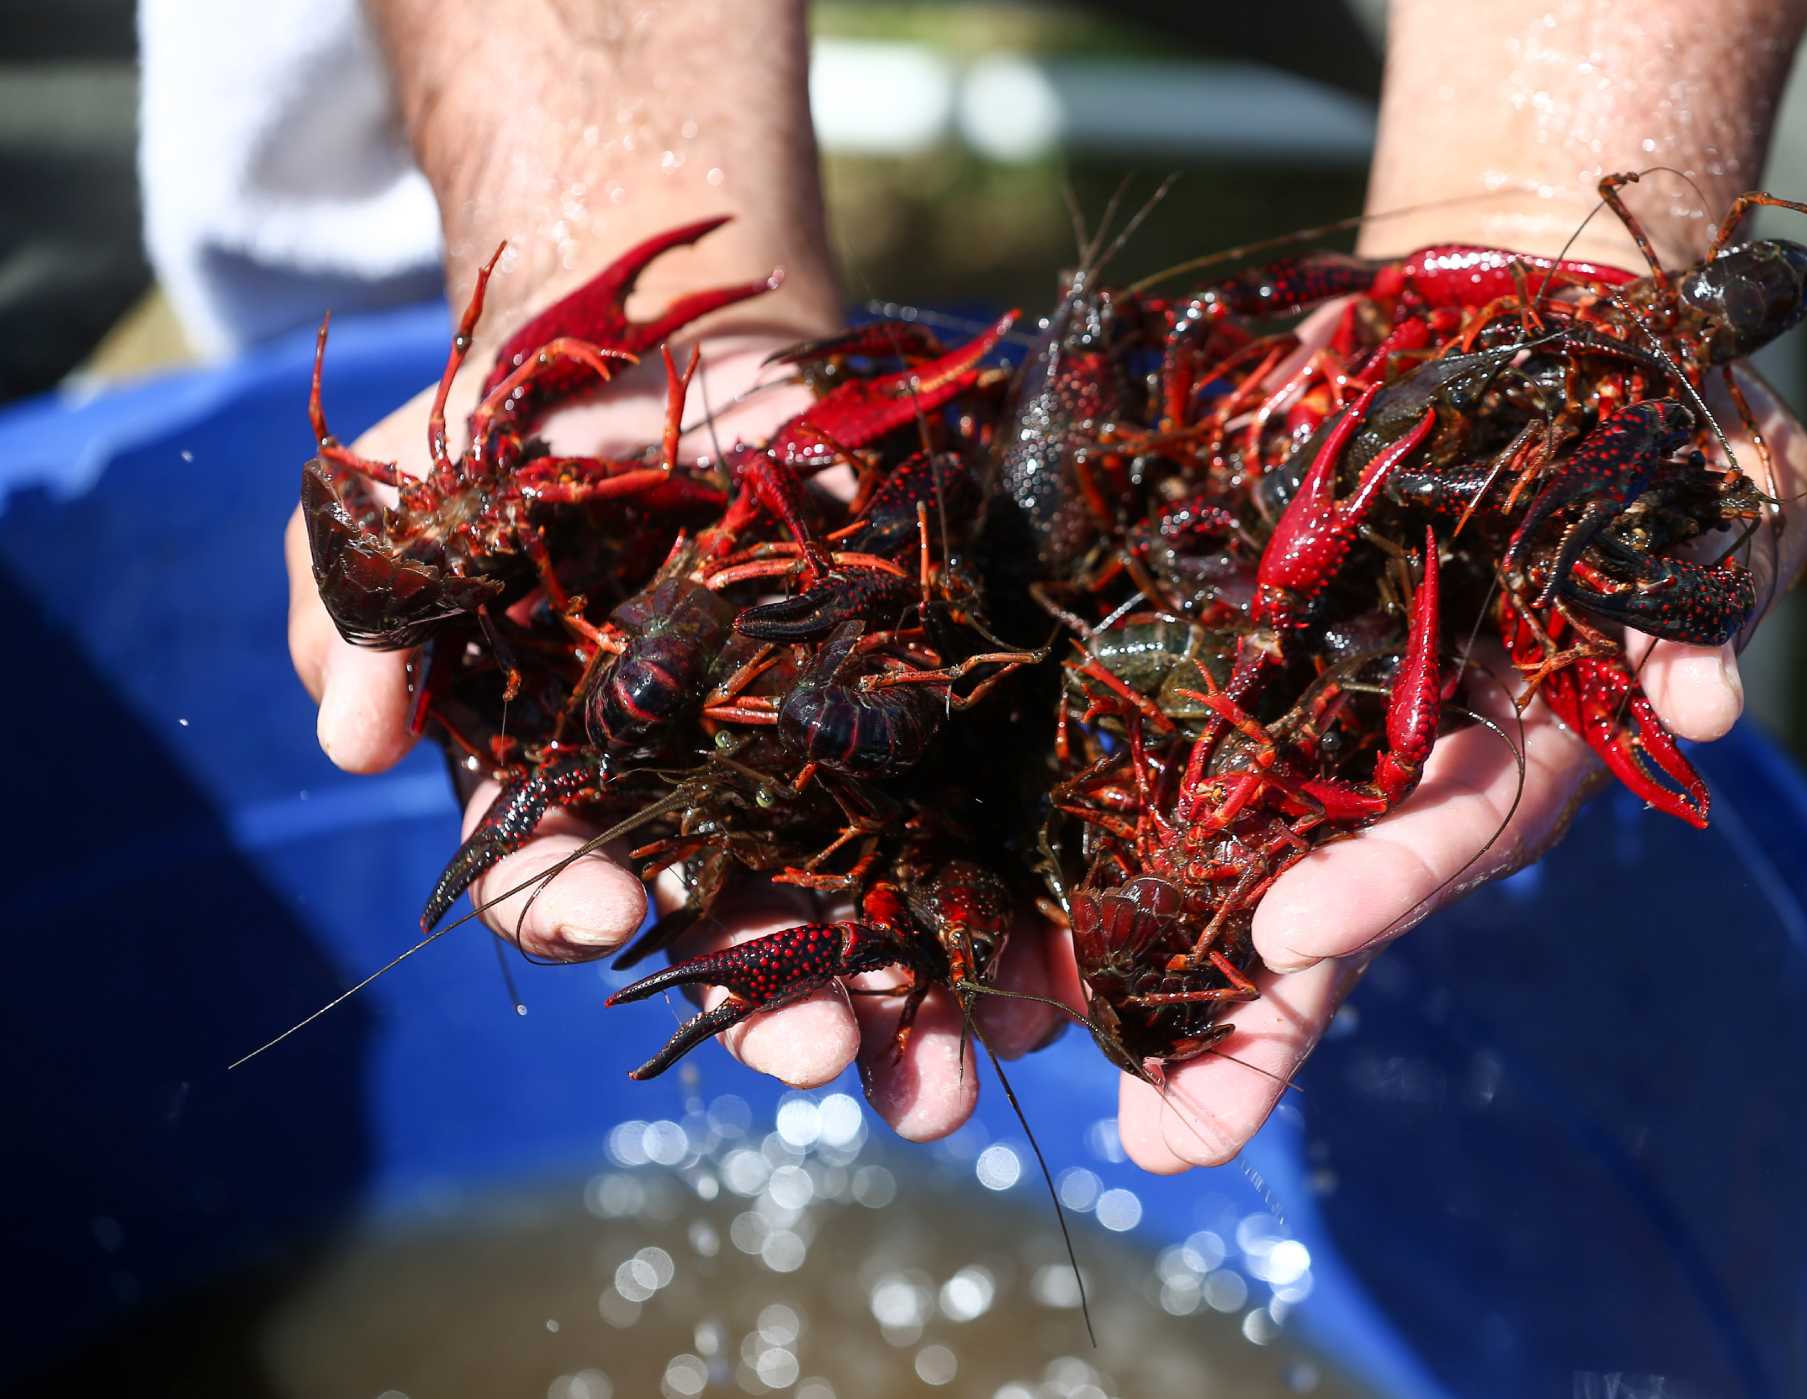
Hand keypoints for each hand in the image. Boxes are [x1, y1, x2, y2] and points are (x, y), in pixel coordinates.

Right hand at [285, 316, 1078, 1136]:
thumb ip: (371, 609)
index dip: (564, 897)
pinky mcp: (903, 728)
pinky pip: (957, 830)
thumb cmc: (534, 418)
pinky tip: (1042, 977)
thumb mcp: (425, 486)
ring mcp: (803, 775)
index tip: (603, 912)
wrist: (690, 340)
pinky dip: (1000, 912)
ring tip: (944, 1079)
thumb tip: (355, 740)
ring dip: (899, 1011)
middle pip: (724, 937)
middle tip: (816, 1061)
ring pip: (853, 920)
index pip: (547, 867)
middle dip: (769, 1012)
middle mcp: (686, 806)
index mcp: (560, 774)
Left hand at [1099, 0, 1806, 1174]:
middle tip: (1166, 1117)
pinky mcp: (1254, 661)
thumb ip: (1716, 599)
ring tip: (1074, 1054)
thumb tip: (1710, 705)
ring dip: (1168, 961)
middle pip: (1328, 896)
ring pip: (1243, 853)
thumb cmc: (1648, 423)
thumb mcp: (1727, 490)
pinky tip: (1047, 918)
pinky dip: (1114, 823)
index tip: (1290, 936)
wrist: (1535, 330)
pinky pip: (1184, 753)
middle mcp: (1415, 756)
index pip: (1446, 831)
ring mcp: (1330, 718)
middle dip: (1256, 1013)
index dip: (1376, 889)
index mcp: (1518, 734)